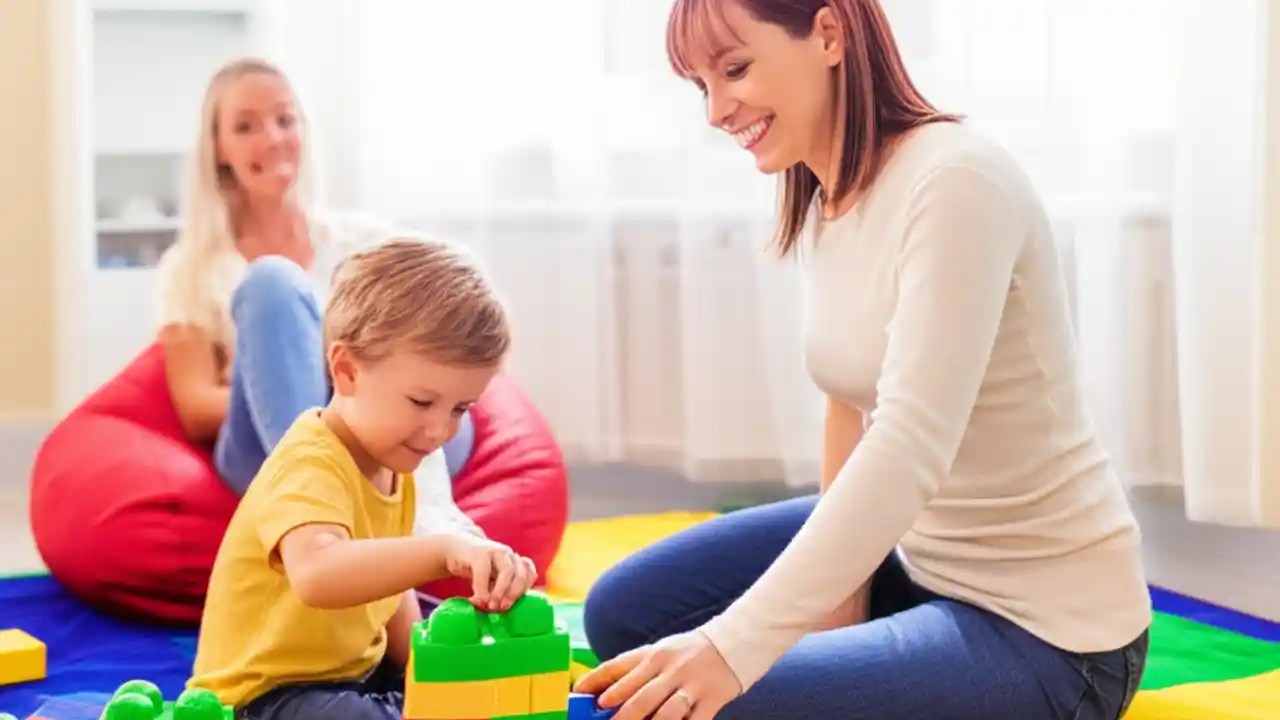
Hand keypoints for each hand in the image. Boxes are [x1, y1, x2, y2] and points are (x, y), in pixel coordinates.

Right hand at [442, 535, 536, 611]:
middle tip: (503, 608)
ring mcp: (495, 550)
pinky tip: (478, 599)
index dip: (524, 590)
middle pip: (522, 574)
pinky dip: (482, 588)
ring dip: (501, 591)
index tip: (515, 605)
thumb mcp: (491, 579)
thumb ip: (499, 590)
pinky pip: (484, 571)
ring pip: (508, 570)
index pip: (529, 573)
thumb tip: (503, 611)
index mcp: (514, 561)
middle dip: (514, 594)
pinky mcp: (479, 552)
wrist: (453, 548)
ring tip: (491, 605)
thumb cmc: (475, 569)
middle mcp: (508, 555)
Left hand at [573, 630, 741, 719]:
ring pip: (665, 713)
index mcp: (654, 654)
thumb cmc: (691, 651)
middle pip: (639, 696)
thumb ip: (635, 669)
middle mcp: (671, 668)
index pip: (618, 667)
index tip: (580, 696)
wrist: (737, 640)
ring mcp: (692, 685)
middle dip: (619, 716)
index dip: (596, 682)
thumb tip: (600, 691)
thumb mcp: (661, 651)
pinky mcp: (712, 700)